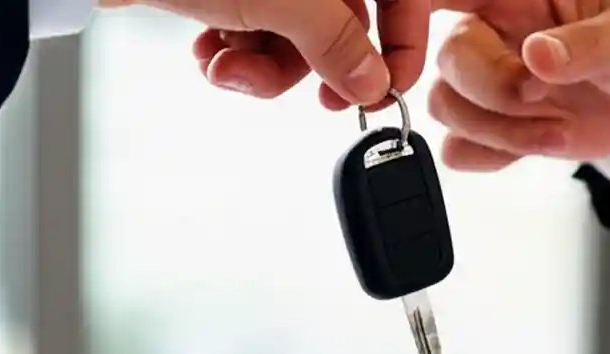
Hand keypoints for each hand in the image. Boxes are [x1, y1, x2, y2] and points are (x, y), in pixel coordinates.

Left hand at [99, 0, 427, 107]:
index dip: (402, 45)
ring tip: (223, 65)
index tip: (379, 89)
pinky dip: (231, 49)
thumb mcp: (285, 0)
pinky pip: (254, 26)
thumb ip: (338, 42)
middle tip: (277, 81)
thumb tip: (373, 80)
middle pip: (342, 21)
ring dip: (258, 65)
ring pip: (293, 33)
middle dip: (302, 64)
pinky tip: (207, 49)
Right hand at [428, 0, 609, 169]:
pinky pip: (459, 148)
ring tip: (559, 132)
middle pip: (447, 60)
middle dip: (494, 94)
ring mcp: (489, 80)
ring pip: (446, 108)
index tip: (425, 51)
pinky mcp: (495, 126)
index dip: (409, 19)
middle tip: (544, 100)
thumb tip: (538, 55)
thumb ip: (589, 44)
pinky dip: (492, 156)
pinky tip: (537, 143)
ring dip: (499, 133)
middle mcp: (492, 31)